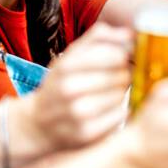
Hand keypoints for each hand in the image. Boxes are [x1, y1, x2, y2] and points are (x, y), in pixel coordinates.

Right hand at [24, 23, 133, 150]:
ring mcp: (78, 114)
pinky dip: (119, 112)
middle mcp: (70, 90)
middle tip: (116, 78)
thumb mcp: (70, 56)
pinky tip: (108, 110)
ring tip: (108, 94)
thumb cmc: (60, 85)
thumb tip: (129, 33)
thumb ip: (99, 39)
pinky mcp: (88, 133)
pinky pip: (121, 116)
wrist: (38, 123)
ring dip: (120, 94)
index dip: (123, 56)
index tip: (120, 59)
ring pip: (122, 95)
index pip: (115, 55)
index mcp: (66, 66)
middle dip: (123, 75)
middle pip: (121, 76)